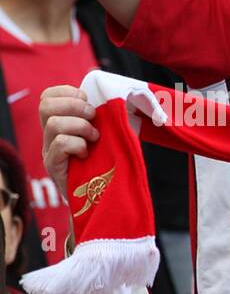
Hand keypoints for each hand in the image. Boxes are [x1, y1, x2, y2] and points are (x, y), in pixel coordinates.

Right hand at [40, 85, 98, 201]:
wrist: (99, 201)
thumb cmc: (105, 167)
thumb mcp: (104, 139)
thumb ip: (104, 121)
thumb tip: (119, 102)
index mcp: (59, 125)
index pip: (48, 97)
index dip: (67, 92)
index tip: (87, 100)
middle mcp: (49, 136)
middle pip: (45, 106)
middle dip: (74, 105)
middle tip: (93, 117)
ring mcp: (48, 151)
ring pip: (53, 123)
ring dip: (80, 126)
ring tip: (94, 138)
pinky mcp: (53, 166)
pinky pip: (60, 144)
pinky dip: (78, 144)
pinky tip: (87, 154)